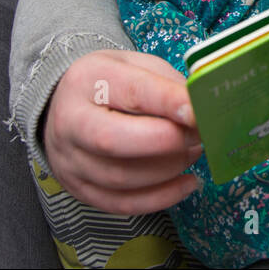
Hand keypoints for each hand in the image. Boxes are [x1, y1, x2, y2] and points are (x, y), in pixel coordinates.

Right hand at [42, 49, 202, 214]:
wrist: (67, 105)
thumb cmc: (110, 84)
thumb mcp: (138, 66)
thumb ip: (168, 85)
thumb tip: (201, 110)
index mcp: (86, 81)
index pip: (131, 91)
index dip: (170, 102)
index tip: (199, 111)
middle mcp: (70, 122)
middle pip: (113, 141)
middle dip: (167, 142)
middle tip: (199, 134)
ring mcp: (70, 161)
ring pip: (121, 178)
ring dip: (169, 168)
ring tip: (193, 152)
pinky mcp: (79, 189)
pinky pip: (123, 204)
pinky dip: (162, 197)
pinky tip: (186, 182)